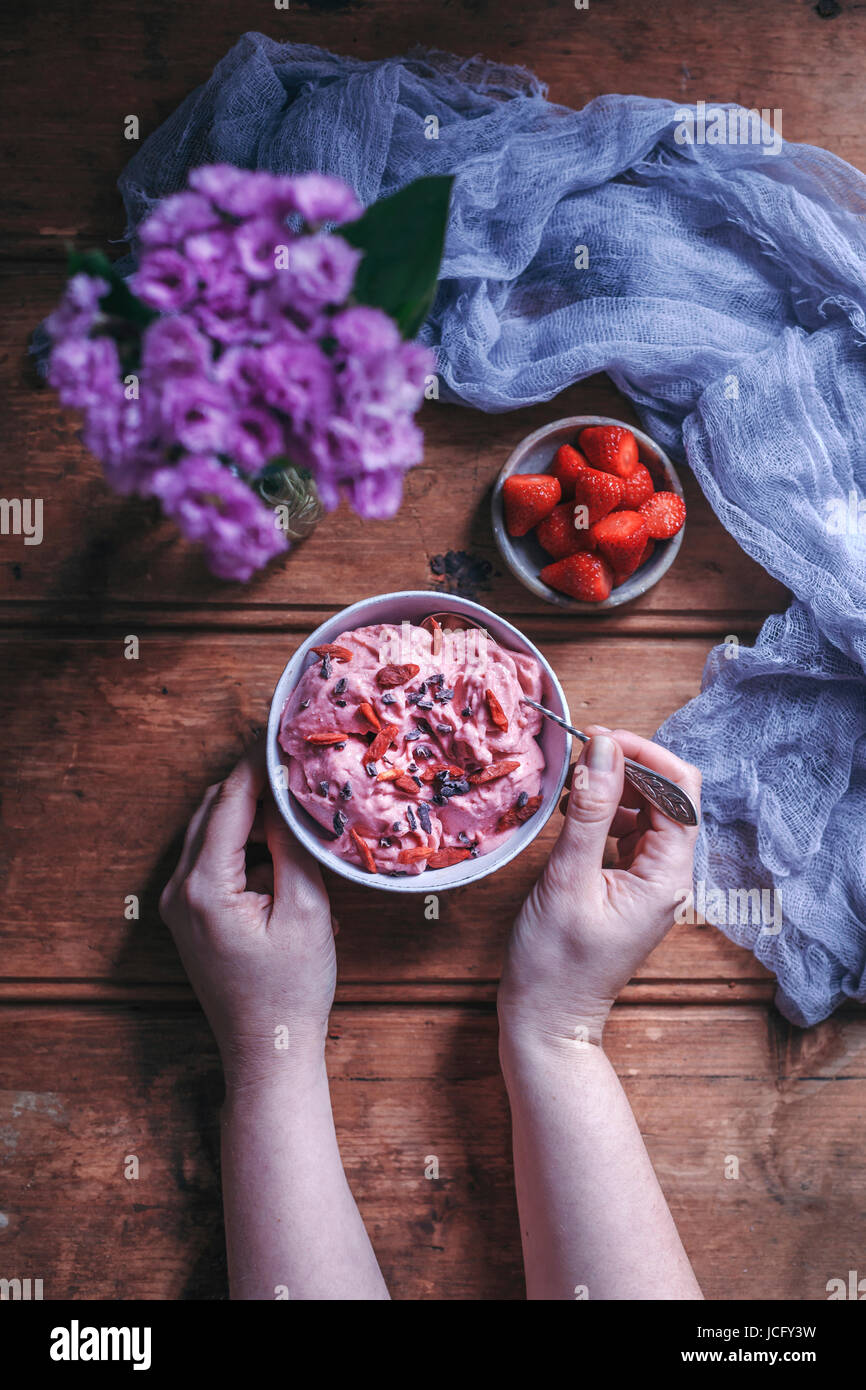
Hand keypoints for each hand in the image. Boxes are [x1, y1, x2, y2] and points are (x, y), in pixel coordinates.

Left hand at [159, 742, 336, 1088]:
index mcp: (205, 886)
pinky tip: (286, 867)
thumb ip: (292, 847)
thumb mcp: (306, 910)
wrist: (268, 1049)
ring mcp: (179, 903)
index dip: (259, 763)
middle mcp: (180, 889)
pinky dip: (247, 850)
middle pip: (214, 809)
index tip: (285, 735)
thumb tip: (287, 796)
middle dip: (256, 788)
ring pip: (213, 832)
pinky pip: (214, 861)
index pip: (230, 800)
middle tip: (300, 774)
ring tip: (300, 824)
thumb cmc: (291, 989)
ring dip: (253, 819)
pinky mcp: (190, 915)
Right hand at [499, 727, 700, 1048]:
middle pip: (670, 796)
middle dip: (629, 765)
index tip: (596, 738)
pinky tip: (576, 814)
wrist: (547, 1020)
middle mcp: (670, 876)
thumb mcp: (567, 880)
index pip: (680, 792)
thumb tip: (603, 750)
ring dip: (617, 786)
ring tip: (574, 786)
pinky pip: (631, 832)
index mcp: (668, 877)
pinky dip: (607, 812)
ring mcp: (653, 882)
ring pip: (651, 811)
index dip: (644, 754)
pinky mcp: (631, 885)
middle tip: (580, 754)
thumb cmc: (554, 964)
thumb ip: (589, 811)